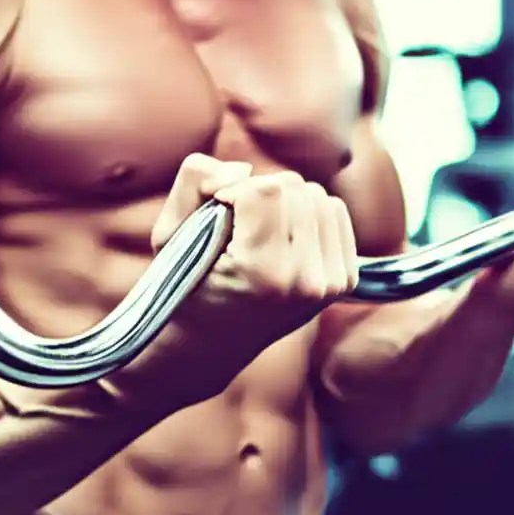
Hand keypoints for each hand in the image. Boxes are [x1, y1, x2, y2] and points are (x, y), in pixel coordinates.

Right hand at [141, 154, 358, 399]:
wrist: (207, 346)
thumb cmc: (183, 285)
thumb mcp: (169, 234)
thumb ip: (196, 182)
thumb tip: (245, 168)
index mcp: (264, 275)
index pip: (265, 190)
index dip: (233, 189)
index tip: (215, 213)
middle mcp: (306, 283)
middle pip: (294, 187)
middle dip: (259, 194)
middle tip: (235, 229)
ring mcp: (330, 284)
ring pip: (316, 195)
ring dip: (284, 202)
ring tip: (257, 234)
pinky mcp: (344, 280)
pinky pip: (334, 212)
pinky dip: (307, 214)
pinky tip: (282, 238)